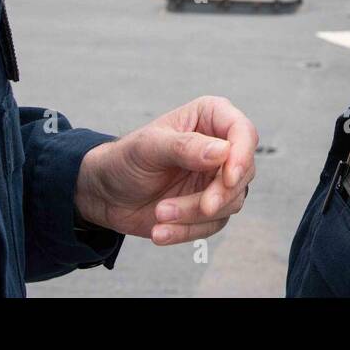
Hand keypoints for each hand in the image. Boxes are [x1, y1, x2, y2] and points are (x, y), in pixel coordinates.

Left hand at [73, 96, 257, 244]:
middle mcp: (220, 147)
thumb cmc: (125, 159)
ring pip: (230, 202)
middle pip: (243, 172)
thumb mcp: (148, 147)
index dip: (242, 155)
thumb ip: (185, 147)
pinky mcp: (209, 208)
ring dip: (194, 215)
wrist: (105, 193)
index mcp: (210, 118)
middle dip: (220, 194)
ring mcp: (216, 179)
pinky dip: (187, 231)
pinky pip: (212, 225)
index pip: (243, 132)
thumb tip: (224, 151)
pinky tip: (160, 232)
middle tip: (202, 208)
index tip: (229, 178)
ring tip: (160, 214)